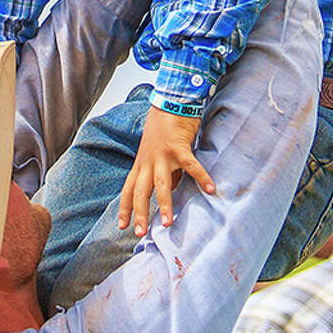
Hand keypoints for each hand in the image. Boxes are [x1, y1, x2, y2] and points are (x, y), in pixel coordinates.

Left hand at [118, 106, 215, 236]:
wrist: (170, 99)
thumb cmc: (164, 126)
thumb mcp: (157, 151)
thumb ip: (162, 171)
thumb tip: (170, 190)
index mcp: (141, 162)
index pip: (129, 189)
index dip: (125, 208)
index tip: (122, 225)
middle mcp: (148, 160)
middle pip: (140, 192)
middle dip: (140, 213)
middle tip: (139, 233)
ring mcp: (162, 154)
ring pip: (160, 184)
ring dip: (164, 204)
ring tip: (168, 223)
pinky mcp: (178, 146)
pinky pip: (190, 165)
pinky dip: (201, 177)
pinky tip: (210, 189)